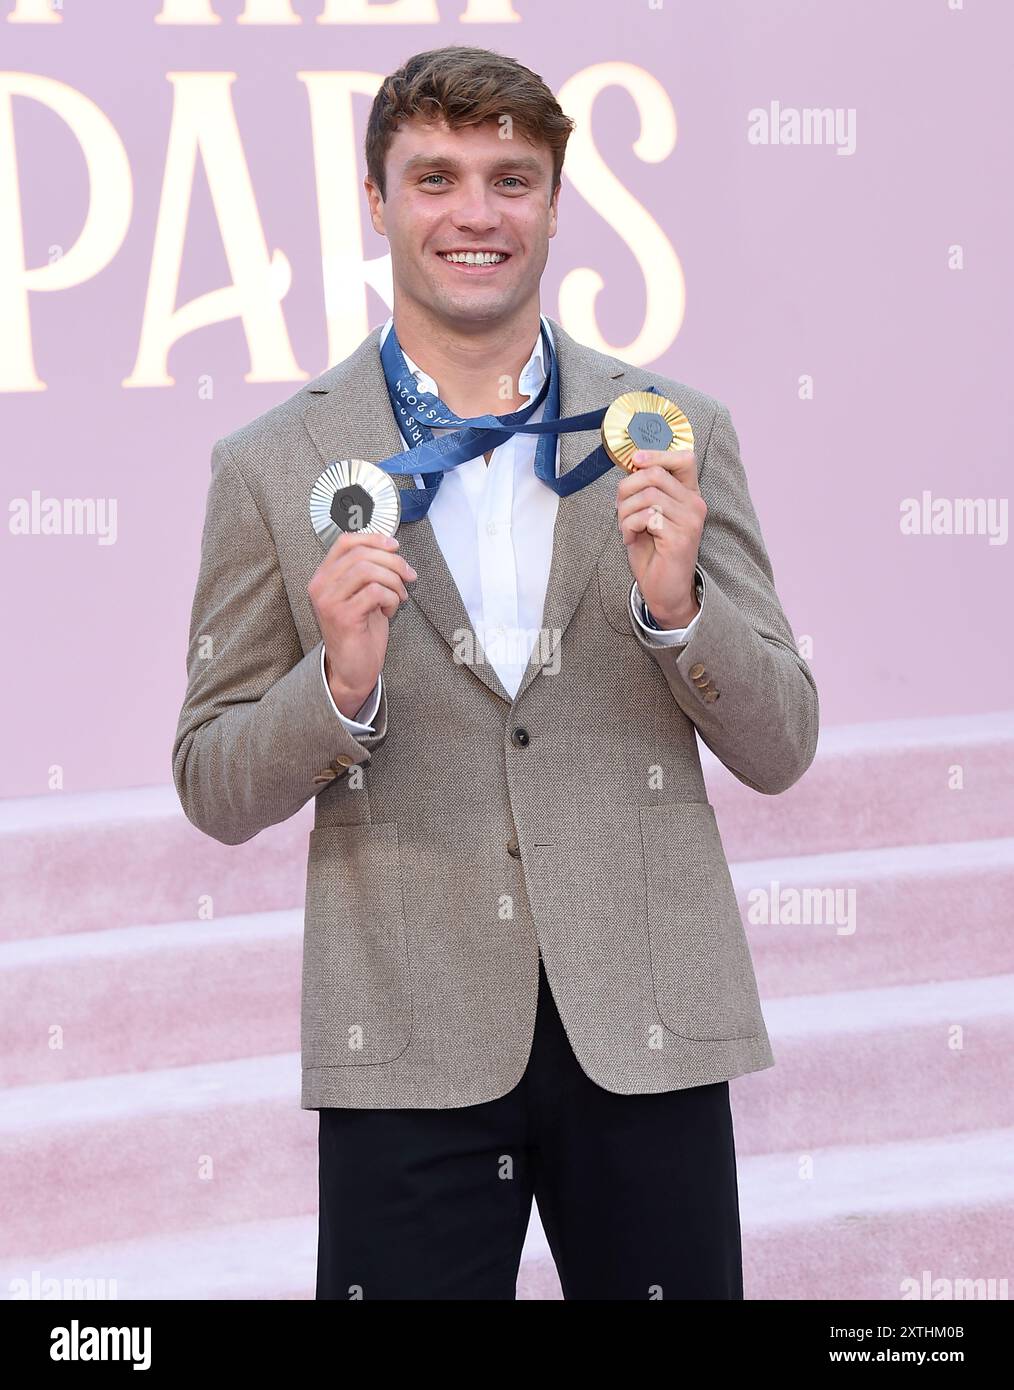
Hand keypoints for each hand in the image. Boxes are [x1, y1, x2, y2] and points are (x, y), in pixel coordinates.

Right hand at [307, 531, 416, 717]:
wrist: (352, 670)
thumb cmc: (361, 631)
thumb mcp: (362, 594)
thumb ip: (368, 570)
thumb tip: (391, 546)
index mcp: (323, 576)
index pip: (345, 541)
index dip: (373, 538)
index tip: (395, 546)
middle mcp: (320, 586)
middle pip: (362, 554)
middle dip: (393, 562)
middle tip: (409, 576)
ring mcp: (329, 601)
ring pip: (369, 571)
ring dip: (394, 582)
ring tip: (398, 597)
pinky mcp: (343, 616)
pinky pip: (375, 592)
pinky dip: (391, 599)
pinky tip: (389, 612)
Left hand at [615, 448, 704, 627]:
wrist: (664, 590)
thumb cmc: (654, 553)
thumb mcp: (648, 515)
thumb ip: (645, 491)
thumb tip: (631, 465)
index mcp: (689, 495)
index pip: (684, 458)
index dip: (656, 454)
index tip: (634, 462)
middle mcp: (695, 504)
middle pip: (655, 474)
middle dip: (627, 488)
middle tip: (620, 507)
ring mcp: (690, 520)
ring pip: (647, 495)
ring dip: (625, 511)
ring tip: (626, 527)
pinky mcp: (680, 537)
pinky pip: (646, 517)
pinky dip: (628, 527)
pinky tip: (629, 539)